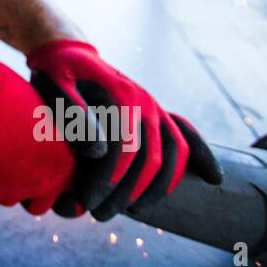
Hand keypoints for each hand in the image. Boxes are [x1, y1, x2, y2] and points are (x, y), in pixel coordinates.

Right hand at [0, 35, 78, 214]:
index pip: (67, 189)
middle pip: (39, 203)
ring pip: (8, 199)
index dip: (51, 180)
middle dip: (26, 189)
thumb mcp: (39, 114)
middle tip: (10, 164)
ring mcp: (16, 190)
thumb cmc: (5, 92)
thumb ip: (48, 141)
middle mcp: (46, 180)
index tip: (36, 166)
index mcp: (65, 160)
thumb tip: (41, 154)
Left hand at [25, 39, 222, 220]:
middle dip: (127, 191)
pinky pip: (185, 134)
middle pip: (150, 156)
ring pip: (172, 152)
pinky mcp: (157, 111)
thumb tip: (100, 151)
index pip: (125, 147)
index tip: (88, 202)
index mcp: (121, 94)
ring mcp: (154, 106)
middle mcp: (145, 100)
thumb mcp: (54, 86)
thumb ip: (74, 114)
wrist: (67, 51)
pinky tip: (212, 177)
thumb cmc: (56, 71)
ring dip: (157, 187)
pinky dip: (202, 154)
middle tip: (99, 215)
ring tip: (134, 210)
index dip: (108, 179)